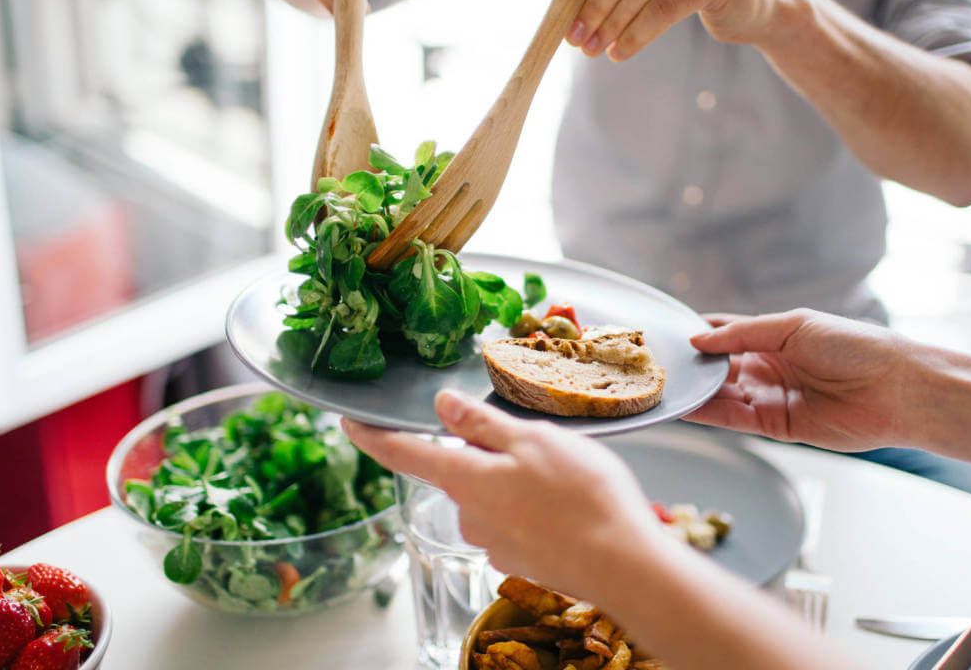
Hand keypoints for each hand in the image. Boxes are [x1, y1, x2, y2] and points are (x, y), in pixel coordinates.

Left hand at [342, 390, 664, 597]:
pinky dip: (536, 507)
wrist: (623, 565)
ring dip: (516, 480)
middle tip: (535, 439)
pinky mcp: (521, 559)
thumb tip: (441, 405)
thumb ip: (482, 425)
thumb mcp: (532, 440)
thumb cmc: (582, 497)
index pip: (402, 454)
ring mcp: (494, 542)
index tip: (348, 421)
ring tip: (567, 473)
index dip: (371, 435)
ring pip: (492, 495)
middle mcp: (470, 515)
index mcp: (465, 479)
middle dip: (486, 453)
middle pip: (460, 471)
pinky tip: (570, 504)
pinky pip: (517, 520)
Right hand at [687, 309, 916, 451]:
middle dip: (692, 366)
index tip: (667, 334)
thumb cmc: (854, 346)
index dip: (698, 334)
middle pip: (719, 367)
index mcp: (775, 337)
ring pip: (722, 394)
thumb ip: (743, 334)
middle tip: (657, 364)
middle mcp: (769, 367)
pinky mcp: (777, 427)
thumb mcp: (794, 326)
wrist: (896, 389)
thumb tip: (698, 340)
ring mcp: (772, 397)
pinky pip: (735, 419)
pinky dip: (710, 413)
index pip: (726, 333)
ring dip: (696, 391)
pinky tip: (687, 406)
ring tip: (665, 387)